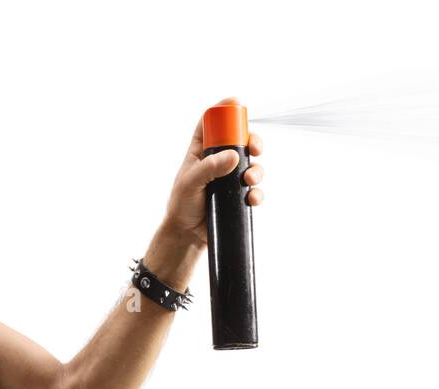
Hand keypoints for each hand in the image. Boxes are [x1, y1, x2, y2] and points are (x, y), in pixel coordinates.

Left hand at [161, 96, 264, 245]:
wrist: (187, 235)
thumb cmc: (182, 205)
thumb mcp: (190, 183)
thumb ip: (210, 168)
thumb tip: (234, 156)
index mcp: (201, 151)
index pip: (212, 124)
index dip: (224, 110)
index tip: (237, 104)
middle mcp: (217, 161)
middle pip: (240, 141)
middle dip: (253, 141)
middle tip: (256, 148)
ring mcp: (229, 178)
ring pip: (252, 164)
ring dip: (257, 169)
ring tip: (250, 180)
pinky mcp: (237, 195)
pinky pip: (254, 189)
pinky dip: (257, 192)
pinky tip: (251, 198)